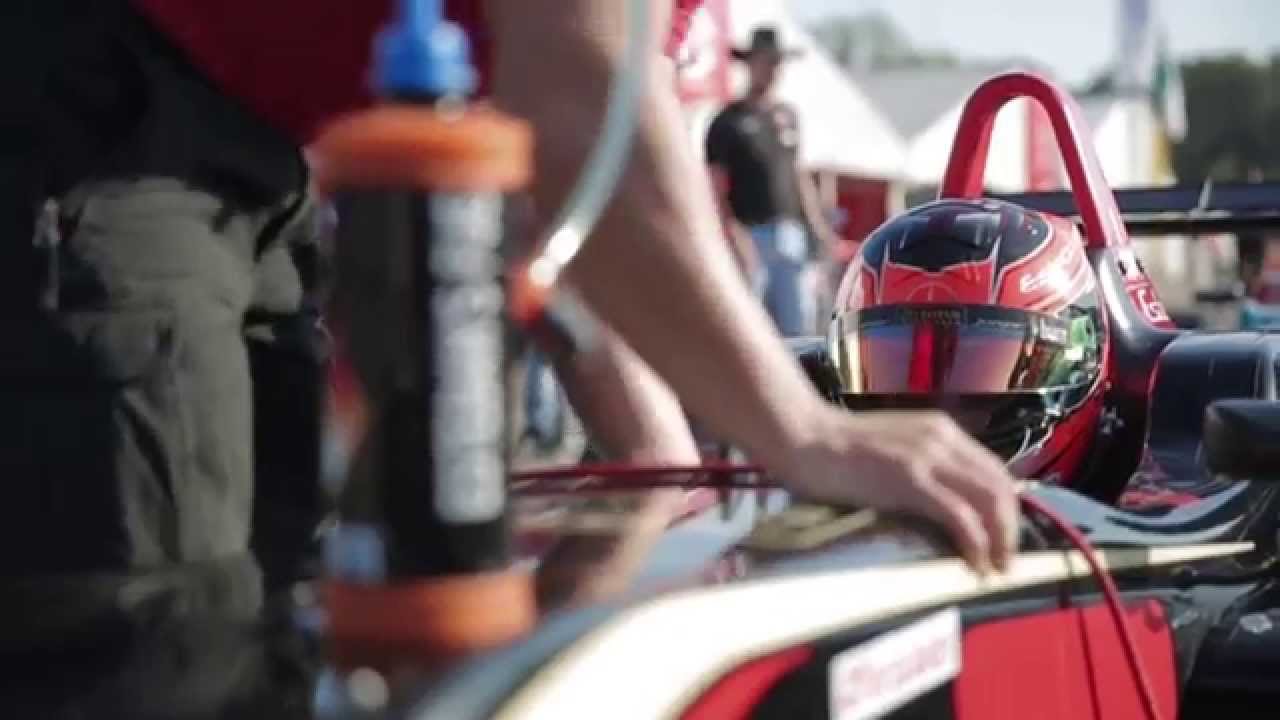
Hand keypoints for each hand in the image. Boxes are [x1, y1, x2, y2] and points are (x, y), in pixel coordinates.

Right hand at [770, 405, 1018, 574]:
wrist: (804, 437)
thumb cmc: (837, 449)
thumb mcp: (894, 450)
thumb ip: (922, 467)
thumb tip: (945, 505)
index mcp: (941, 430)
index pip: (995, 470)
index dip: (1007, 509)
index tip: (1002, 539)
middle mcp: (943, 438)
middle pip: (1000, 486)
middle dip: (1010, 529)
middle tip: (1004, 562)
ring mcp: (928, 457)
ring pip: (990, 500)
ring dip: (1000, 539)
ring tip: (994, 568)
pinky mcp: (911, 479)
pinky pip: (959, 515)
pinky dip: (975, 543)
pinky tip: (973, 564)